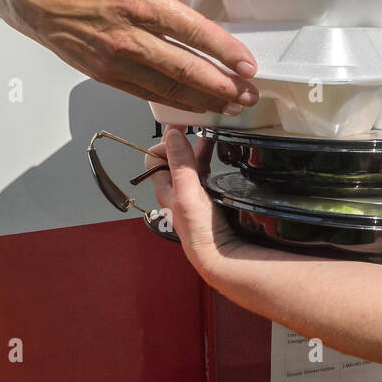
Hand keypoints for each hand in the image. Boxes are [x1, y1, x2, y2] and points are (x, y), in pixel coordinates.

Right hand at [4, 0, 260, 114]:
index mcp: (140, 2)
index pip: (191, 31)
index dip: (223, 51)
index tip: (248, 64)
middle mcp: (129, 37)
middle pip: (185, 69)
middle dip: (222, 86)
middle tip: (251, 94)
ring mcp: (116, 61)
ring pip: (168, 88)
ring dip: (204, 100)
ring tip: (234, 106)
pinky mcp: (105, 75)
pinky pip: (147, 94)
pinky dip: (175, 103)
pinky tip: (197, 106)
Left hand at [149, 127, 277, 282]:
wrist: (222, 255)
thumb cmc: (200, 231)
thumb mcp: (187, 192)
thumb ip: (180, 163)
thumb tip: (172, 134)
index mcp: (166, 187)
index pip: (154, 157)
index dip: (165, 142)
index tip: (182, 128)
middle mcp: (178, 189)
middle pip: (176, 157)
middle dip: (186, 140)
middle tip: (201, 126)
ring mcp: (195, 192)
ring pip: (194, 163)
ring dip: (202, 149)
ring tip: (215, 134)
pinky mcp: (213, 196)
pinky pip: (210, 171)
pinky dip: (215, 159)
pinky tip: (227, 155)